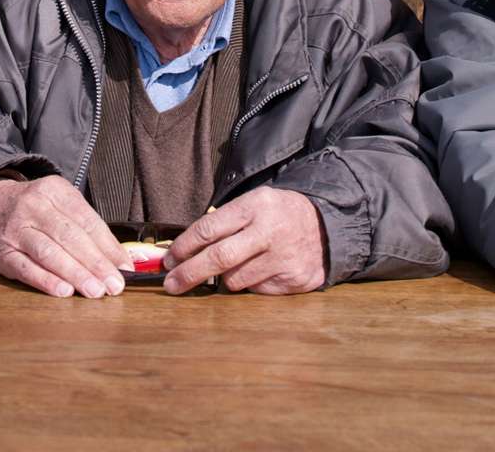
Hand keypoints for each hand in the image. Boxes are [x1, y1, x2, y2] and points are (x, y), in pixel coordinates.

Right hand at [0, 174, 130, 298]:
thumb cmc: (34, 208)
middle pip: (71, 237)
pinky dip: (47, 281)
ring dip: (76, 274)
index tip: (125, 266)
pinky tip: (64, 292)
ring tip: (96, 291)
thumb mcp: (58, 203)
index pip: (87, 220)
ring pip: (50, 253)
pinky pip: (27, 268)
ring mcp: (17, 229)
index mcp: (55, 190)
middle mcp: (35, 207)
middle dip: (96, 263)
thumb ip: (85, 226)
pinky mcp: (4, 252)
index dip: (108, 245)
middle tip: (115, 284)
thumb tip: (117, 256)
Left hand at [162, 187, 326, 294]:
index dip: (184, 247)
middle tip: (171, 285)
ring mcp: (281, 257)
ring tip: (241, 262)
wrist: (326, 225)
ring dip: (228, 277)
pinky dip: (252, 283)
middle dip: (189, 273)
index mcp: (255, 205)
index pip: (210, 228)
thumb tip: (186, 250)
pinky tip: (263, 269)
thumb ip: (226, 223)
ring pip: (235, 279)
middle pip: (218, 258)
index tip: (168, 260)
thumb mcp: (255, 204)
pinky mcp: (292, 280)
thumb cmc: (279, 214)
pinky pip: (256, 290)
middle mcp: (268, 231)